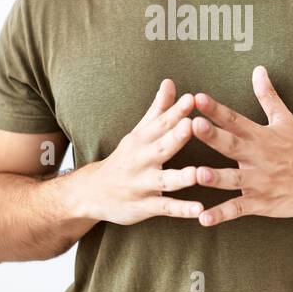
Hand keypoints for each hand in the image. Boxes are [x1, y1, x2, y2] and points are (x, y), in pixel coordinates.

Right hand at [70, 78, 204, 224]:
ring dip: (181, 177)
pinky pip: (166, 208)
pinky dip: (182, 209)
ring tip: (197, 173)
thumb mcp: (139, 133)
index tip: (192, 99)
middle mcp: (141, 160)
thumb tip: (170, 82)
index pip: (161, 123)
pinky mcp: (145, 206)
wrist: (92, 192)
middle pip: (161, 147)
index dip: (176, 111)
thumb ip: (158, 109)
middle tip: (192, 125)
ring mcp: (143, 184)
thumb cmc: (125, 158)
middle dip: (176, 137)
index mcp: (142, 139)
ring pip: (164, 181)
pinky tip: (199, 209)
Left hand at [190, 65, 292, 225]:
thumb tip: (258, 69)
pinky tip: (203, 218)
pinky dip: (222, 214)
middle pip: (231, 144)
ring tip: (196, 174)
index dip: (216, 109)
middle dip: (212, 136)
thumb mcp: (285, 120)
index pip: (235, 119)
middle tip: (192, 125)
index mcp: (259, 135)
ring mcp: (259, 181)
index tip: (198, 98)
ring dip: (215, 176)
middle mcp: (257, 156)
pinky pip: (238, 208)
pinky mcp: (260, 202)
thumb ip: (267, 96)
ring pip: (233, 179)